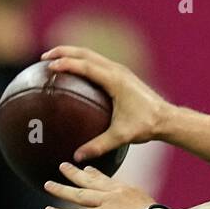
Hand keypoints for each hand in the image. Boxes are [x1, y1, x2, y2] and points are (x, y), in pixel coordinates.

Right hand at [41, 45, 172, 160]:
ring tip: (53, 60)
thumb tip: (77, 156)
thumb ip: (98, 146)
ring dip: (72, 54)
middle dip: (64, 52)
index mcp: (115, 80)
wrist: (166, 118)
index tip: (49, 65)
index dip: (67, 63)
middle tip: (43, 57)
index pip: (87, 66)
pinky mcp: (121, 75)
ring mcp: (119, 70)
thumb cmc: (145, 125)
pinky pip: (97, 63)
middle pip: (85, 53)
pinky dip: (82, 62)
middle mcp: (117, 70)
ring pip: (91, 55)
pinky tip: (72, 73)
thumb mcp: (121, 136)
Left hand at [43, 161, 156, 208]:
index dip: (95, 174)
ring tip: (47, 184)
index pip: (106, 179)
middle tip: (63, 166)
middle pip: (90, 181)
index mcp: (125, 190)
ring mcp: (106, 202)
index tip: (86, 169)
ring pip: (79, 194)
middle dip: (75, 173)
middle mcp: (114, 192)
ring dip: (61, 189)